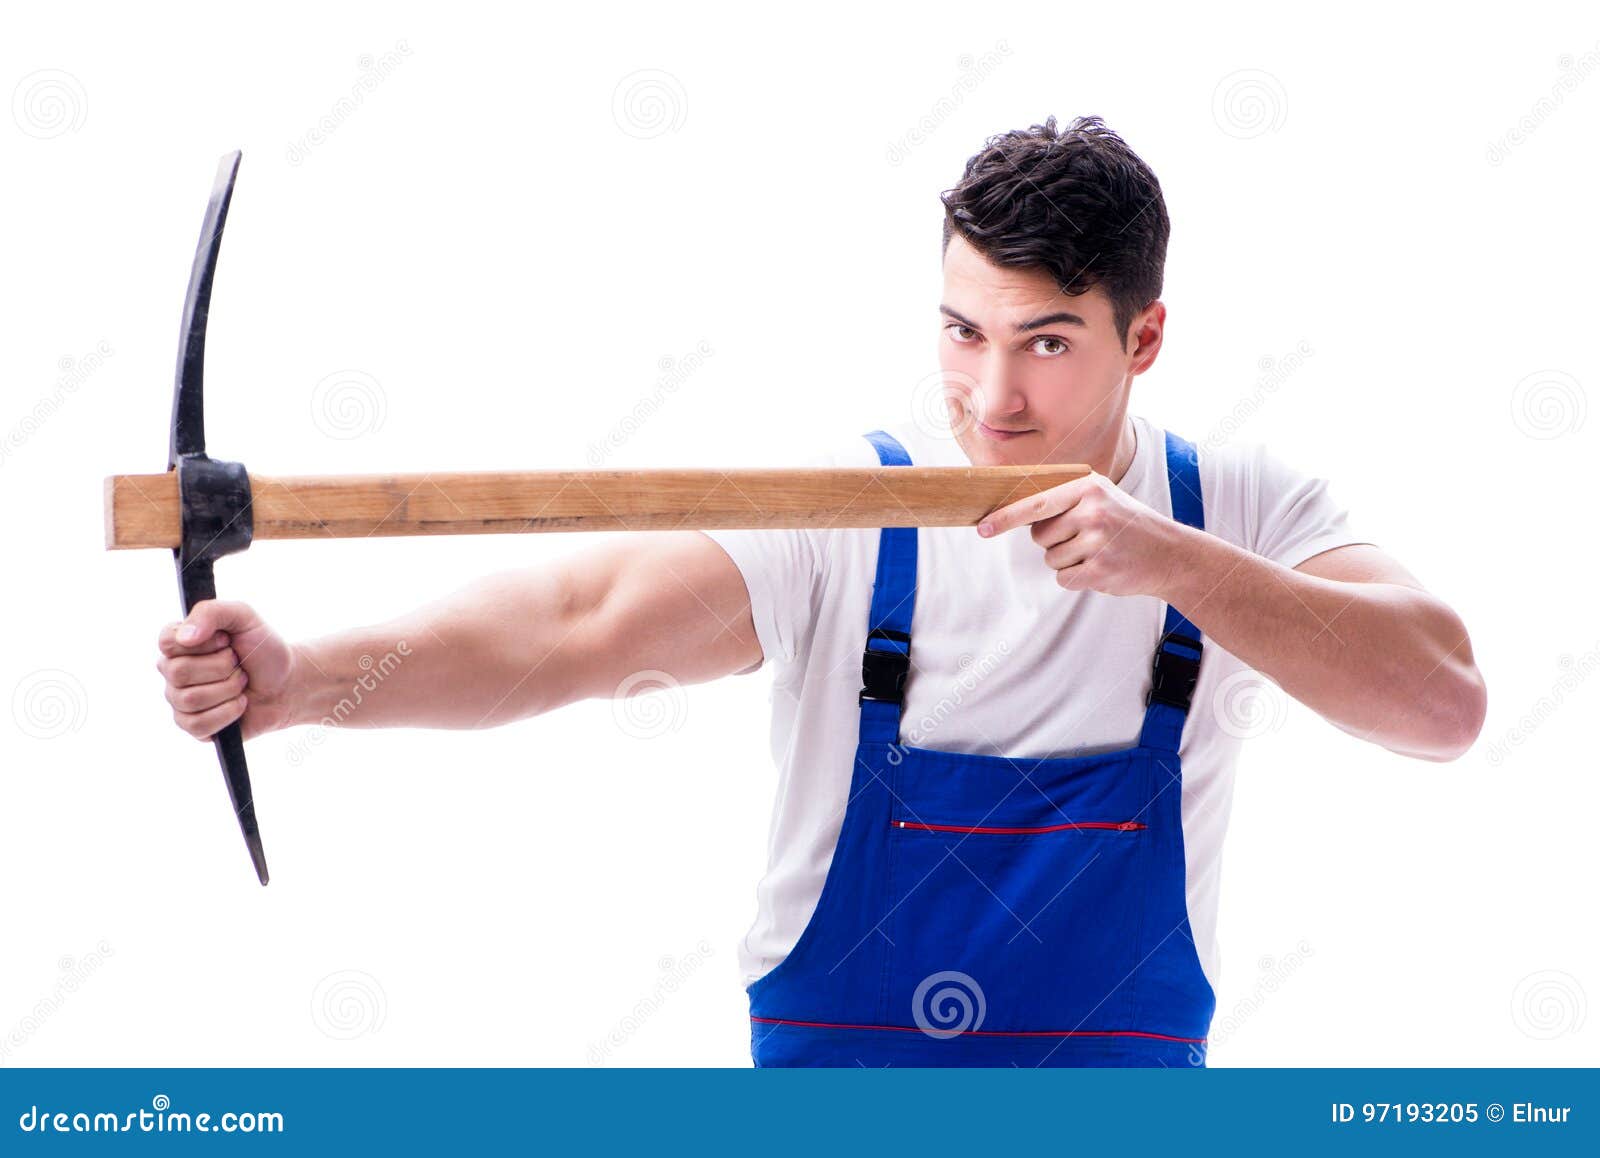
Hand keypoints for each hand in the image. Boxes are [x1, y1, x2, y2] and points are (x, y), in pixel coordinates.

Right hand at [156, 600, 297, 740]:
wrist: (288, 684)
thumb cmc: (263, 650)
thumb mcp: (244, 617)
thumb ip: (212, 612)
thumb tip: (185, 637)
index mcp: (180, 642)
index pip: (167, 642)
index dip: (203, 644)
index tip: (227, 641)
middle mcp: (173, 671)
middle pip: (179, 673)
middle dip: (221, 668)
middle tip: (238, 664)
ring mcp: (180, 700)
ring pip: (190, 700)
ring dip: (228, 690)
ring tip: (241, 683)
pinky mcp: (193, 726)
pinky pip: (199, 724)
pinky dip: (228, 712)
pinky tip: (239, 704)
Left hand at [976, 472, 1192, 596]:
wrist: (1170, 554)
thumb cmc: (1128, 525)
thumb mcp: (1101, 497)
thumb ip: (1063, 499)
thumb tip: (1014, 511)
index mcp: (1088, 488)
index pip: (1036, 503)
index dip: (1006, 518)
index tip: (982, 528)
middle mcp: (1092, 511)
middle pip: (1040, 536)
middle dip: (1055, 541)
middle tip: (1087, 537)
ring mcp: (1098, 541)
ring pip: (1052, 559)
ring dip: (1069, 560)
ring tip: (1100, 551)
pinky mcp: (1101, 570)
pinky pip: (1065, 578)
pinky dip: (1077, 577)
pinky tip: (1102, 567)